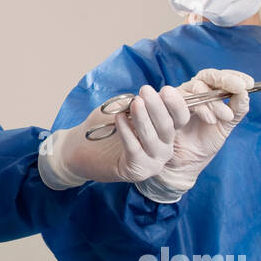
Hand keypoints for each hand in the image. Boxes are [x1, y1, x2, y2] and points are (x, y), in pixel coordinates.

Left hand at [39, 85, 189, 188]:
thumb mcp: (124, 108)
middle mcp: (164, 147)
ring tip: (136, 103)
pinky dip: (127, 132)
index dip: (176, 104)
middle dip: (157, 107)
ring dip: (143, 119)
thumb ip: (137, 103)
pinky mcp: (137, 170)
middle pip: (167, 127)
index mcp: (165, 130)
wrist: (81, 147)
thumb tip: (148, 96)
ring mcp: (153, 161)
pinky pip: (135, 149)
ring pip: (152, 138)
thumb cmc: (106, 125)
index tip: (166, 90)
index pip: (180, 118)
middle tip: (146, 91)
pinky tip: (119, 119)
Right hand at [152, 68, 253, 194]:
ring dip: (214, 100)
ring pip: (196, 87)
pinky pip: (181, 99)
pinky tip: (209, 119)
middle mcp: (193, 93)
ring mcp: (180, 98)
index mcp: (208, 94)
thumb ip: (237, 110)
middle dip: (225, 80)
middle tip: (239, 88)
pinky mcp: (167, 107)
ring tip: (224, 117)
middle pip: (207, 76)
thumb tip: (246, 93)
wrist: (185, 164)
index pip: (220, 77)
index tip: (249, 83)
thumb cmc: (203, 144)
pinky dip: (200, 107)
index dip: (234, 76)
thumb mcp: (226, 126)